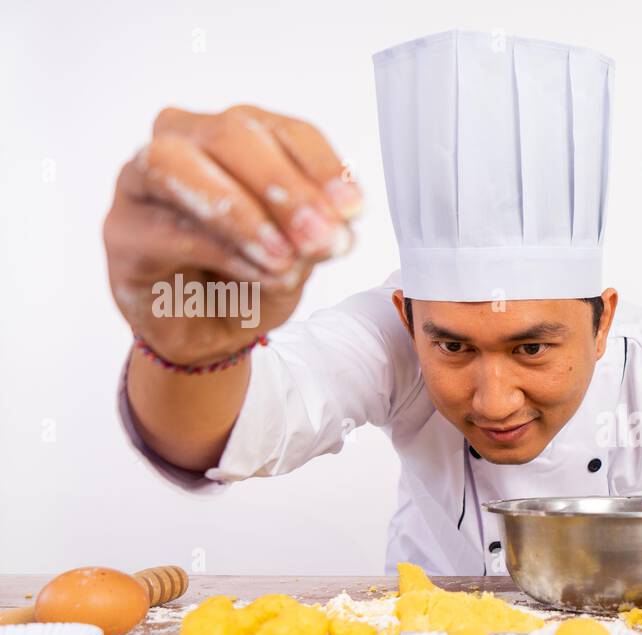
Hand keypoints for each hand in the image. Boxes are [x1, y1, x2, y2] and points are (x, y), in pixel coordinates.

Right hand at [104, 104, 362, 365]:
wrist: (208, 333)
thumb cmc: (252, 277)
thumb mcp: (301, 256)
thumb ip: (315, 233)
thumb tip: (337, 225)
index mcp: (237, 137)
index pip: (282, 128)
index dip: (321, 164)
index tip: (354, 208)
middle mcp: (183, 142)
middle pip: (228, 133)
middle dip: (282, 186)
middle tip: (320, 237)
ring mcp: (141, 183)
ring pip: (175, 164)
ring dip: (239, 212)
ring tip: (284, 258)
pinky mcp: (121, 232)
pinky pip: (164, 228)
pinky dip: (221, 252)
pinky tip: (259, 274)